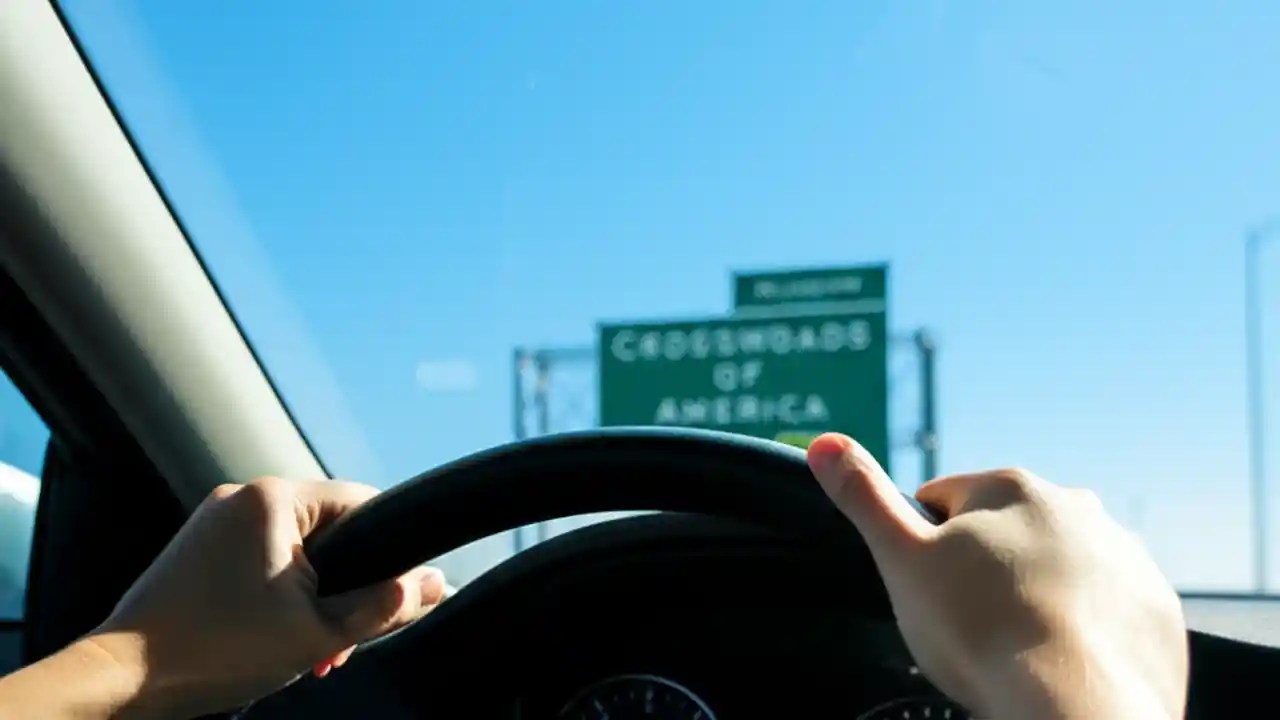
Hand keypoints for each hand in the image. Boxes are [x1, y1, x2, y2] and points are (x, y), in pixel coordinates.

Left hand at [86, 477, 445, 717]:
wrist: (122, 680)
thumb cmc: (216, 651)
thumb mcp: (320, 633)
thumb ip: (386, 606)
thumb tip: (437, 584)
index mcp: (275, 500)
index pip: (363, 505)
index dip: (388, 553)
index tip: (390, 598)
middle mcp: (243, 496)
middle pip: (328, 533)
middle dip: (343, 589)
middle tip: (338, 643)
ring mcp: (214, 519)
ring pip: (293, 551)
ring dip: (310, 598)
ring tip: (304, 650)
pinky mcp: (197, 547)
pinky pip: (259, 559)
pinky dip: (276, 594)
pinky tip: (272, 638)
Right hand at [806, 433, 1186, 719]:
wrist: (1074, 706)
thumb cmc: (980, 630)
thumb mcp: (900, 558)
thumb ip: (862, 496)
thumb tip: (823, 442)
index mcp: (1008, 487)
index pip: (945, 502)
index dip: (926, 548)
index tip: (929, 590)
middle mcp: (1076, 507)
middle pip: (1008, 533)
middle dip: (987, 568)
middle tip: (970, 623)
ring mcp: (1123, 556)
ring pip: (1061, 568)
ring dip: (1039, 594)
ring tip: (1017, 646)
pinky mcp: (1154, 607)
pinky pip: (1108, 609)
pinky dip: (1085, 629)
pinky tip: (1061, 660)